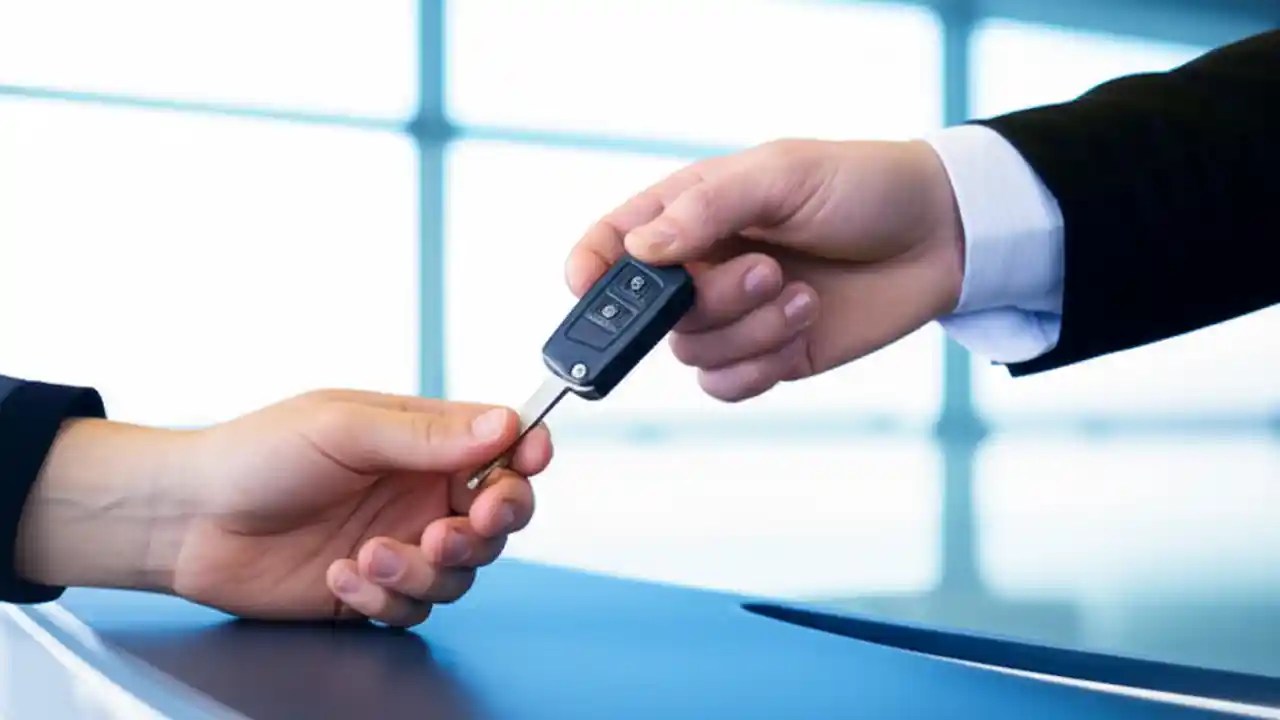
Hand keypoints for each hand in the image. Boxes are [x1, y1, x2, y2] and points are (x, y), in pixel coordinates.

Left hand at [15, 390, 550, 627]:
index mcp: (420, 441)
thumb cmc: (256, 455)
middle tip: (450, 528)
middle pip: (497, 516)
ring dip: (423, 569)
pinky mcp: (374, 591)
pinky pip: (415, 607)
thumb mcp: (344, 428)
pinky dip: (384, 596)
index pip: (500, 445)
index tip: (530, 460)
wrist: (188, 520)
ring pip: (462, 571)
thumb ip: (429, 434)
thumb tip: (505, 423)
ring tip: (370, 554)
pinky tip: (340, 575)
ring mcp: (401, 542)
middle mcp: (418, 492)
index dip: (526, 453)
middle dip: (486, 526)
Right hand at [565, 139, 963, 400]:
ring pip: (693, 352)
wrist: (941, 237)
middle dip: (710, 299)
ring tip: (802, 293)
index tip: (585, 285)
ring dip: (750, 330)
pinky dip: (762, 365)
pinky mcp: (769, 354)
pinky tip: (804, 326)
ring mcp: (735, 315)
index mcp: (693, 211)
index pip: (615, 240)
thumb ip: (707, 209)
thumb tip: (641, 249)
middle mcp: (704, 267)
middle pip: (654, 311)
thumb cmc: (862, 187)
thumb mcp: (783, 175)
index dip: (590, 265)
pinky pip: (727, 385)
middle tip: (767, 270)